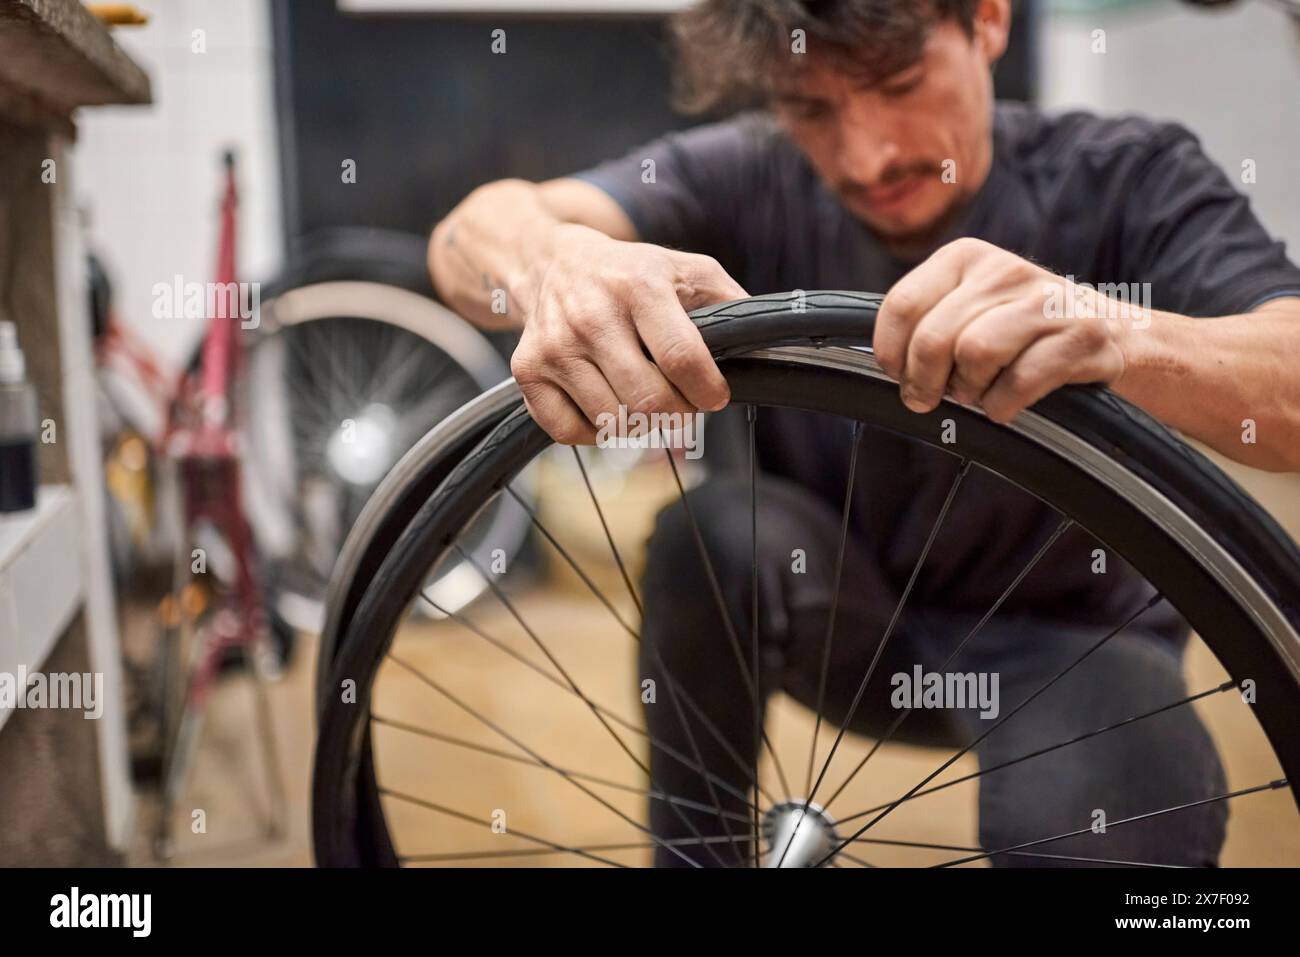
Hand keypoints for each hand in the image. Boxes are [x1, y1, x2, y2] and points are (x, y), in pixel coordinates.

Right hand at [511, 223, 744, 443]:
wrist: (549, 260)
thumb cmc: (628, 272)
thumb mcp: (685, 268)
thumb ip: (729, 301)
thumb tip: (767, 341)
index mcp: (638, 286)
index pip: (681, 358)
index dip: (706, 391)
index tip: (715, 397)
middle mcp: (592, 315)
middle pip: (648, 400)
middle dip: (677, 413)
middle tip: (681, 402)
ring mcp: (555, 345)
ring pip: (611, 422)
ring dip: (637, 423)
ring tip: (643, 398)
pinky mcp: (527, 370)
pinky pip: (568, 431)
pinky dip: (595, 433)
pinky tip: (606, 407)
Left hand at [873, 238, 1132, 422]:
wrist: (1116, 333)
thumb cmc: (1023, 331)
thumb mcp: (970, 308)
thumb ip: (926, 323)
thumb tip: (888, 367)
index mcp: (965, 258)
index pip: (903, 305)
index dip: (892, 353)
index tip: (898, 375)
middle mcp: (1004, 270)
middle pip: (934, 338)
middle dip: (925, 382)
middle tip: (933, 398)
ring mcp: (1046, 300)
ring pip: (975, 355)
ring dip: (970, 390)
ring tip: (979, 392)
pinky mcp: (1082, 334)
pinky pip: (1019, 382)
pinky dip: (1004, 405)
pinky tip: (1009, 402)